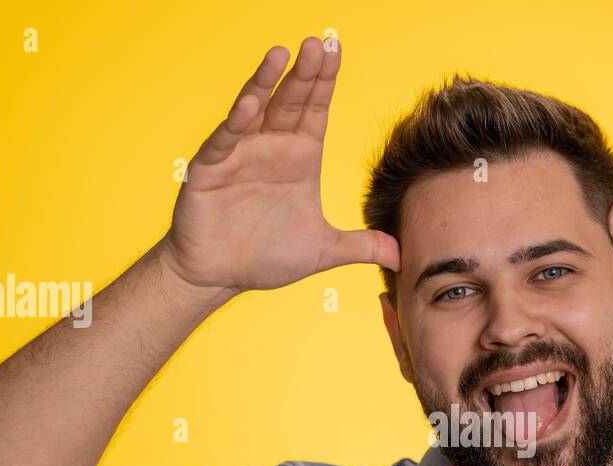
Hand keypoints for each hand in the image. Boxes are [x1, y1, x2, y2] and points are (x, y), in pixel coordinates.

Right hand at [158, 37, 399, 296]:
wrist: (221, 276)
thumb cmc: (265, 256)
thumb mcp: (323, 250)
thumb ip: (361, 246)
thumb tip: (402, 256)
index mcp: (299, 158)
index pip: (316, 111)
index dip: (325, 82)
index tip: (336, 51)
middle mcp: (271, 148)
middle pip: (290, 101)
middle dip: (305, 73)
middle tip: (319, 43)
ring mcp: (239, 155)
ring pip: (255, 110)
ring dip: (266, 81)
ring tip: (282, 53)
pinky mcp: (210, 170)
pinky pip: (225, 141)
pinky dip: (236, 123)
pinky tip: (250, 104)